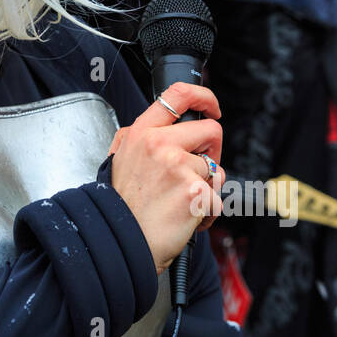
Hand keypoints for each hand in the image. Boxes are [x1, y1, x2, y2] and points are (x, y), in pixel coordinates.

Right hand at [108, 82, 223, 274]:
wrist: (121, 241)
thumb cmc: (122, 206)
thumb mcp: (119, 159)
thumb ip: (139, 138)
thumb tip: (161, 126)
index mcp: (142, 133)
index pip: (178, 95)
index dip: (204, 97)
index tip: (211, 107)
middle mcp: (160, 144)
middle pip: (211, 130)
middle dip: (213, 151)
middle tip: (199, 169)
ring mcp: (179, 167)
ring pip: (216, 168)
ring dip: (206, 187)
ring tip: (182, 202)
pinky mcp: (196, 192)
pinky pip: (217, 197)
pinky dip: (206, 212)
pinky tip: (186, 217)